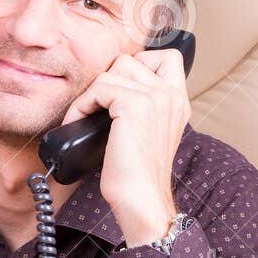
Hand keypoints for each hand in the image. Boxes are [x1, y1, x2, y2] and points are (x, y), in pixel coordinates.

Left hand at [59, 46, 188, 246]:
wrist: (141, 200)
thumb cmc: (136, 174)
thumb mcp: (147, 132)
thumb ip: (143, 106)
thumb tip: (110, 89)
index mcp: (178, 101)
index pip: (166, 57)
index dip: (138, 63)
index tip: (119, 89)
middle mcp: (171, 95)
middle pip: (129, 60)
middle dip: (106, 82)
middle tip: (96, 109)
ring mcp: (156, 97)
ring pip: (112, 71)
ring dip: (91, 93)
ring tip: (85, 117)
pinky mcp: (135, 105)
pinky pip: (98, 88)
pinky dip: (81, 105)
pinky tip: (79, 123)